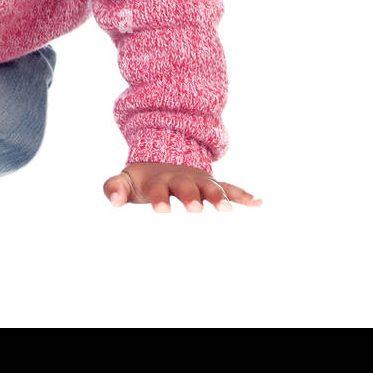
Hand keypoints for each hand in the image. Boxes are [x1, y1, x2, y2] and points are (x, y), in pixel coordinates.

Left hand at [103, 162, 262, 212]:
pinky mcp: (212, 184)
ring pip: (211, 187)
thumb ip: (114, 188)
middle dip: (192, 197)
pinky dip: (244, 195)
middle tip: (196, 210)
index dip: (160, 198)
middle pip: (187, 187)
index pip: (158, 188)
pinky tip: (258, 203)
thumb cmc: (141, 182)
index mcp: (158, 180)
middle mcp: (181, 178)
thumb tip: (114, 200)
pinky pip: (231, 188)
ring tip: (228, 210)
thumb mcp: (125, 181)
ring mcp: (199, 180)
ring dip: (219, 197)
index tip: (162, 210)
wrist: (160, 163)